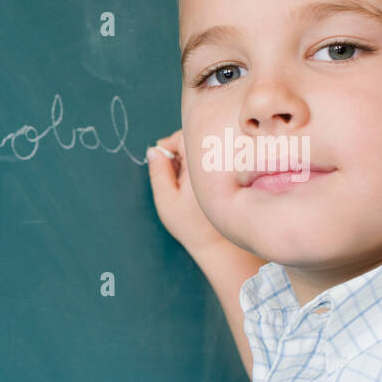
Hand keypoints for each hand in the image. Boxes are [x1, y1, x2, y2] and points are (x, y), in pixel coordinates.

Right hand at [146, 129, 233, 257]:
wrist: (217, 244)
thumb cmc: (190, 225)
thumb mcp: (166, 199)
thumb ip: (158, 171)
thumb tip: (154, 151)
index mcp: (201, 166)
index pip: (183, 138)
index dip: (168, 146)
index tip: (161, 160)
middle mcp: (215, 163)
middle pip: (193, 142)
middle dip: (179, 153)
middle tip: (171, 175)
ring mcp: (223, 169)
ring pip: (200, 152)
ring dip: (188, 161)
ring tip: (183, 184)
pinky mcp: (227, 176)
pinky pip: (209, 161)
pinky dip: (198, 169)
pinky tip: (194, 188)